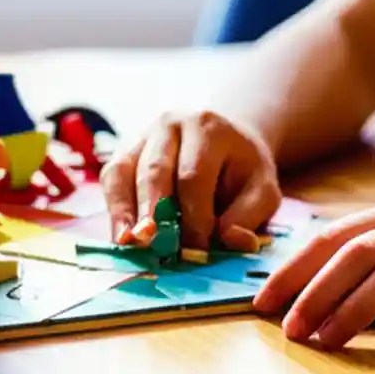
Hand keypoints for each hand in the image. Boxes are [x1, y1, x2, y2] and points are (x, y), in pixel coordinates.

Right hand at [101, 110, 280, 250]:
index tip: (197, 249)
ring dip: (124, 212)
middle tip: (153, 245)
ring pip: (125, 172)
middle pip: (154, 171)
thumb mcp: (262, 188)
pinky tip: (120, 236)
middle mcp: (170, 124)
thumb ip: (251, 214)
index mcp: (208, 128)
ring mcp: (142, 135)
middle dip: (152, 211)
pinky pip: (111, 178)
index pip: (194, 176)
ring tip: (127, 243)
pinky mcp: (125, 152)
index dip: (193, 215)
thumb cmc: (241, 170)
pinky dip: (114, 208)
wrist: (223, 139)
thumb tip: (231, 239)